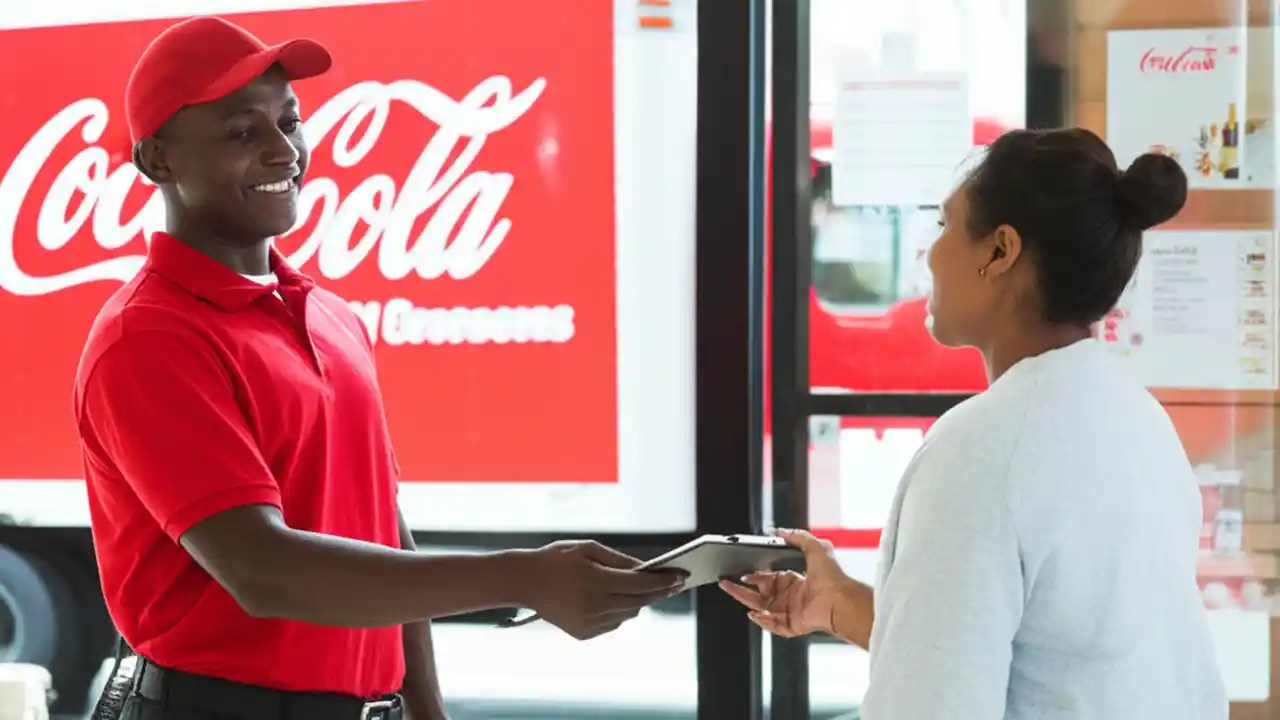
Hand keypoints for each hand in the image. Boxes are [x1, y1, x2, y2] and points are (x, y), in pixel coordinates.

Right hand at [522, 540, 684, 639]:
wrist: (524, 581)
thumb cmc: (556, 559)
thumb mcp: (588, 549)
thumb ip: (619, 560)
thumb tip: (646, 569)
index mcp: (596, 582)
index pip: (641, 584)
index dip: (664, 581)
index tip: (681, 577)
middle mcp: (595, 606)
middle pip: (639, 602)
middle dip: (658, 592)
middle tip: (674, 584)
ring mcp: (589, 623)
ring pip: (628, 615)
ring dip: (638, 602)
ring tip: (644, 589)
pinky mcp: (583, 633)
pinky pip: (612, 624)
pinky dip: (619, 612)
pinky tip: (615, 600)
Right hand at [719, 528, 849, 636]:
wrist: (840, 599)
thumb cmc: (832, 575)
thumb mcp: (815, 546)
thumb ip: (798, 536)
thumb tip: (781, 530)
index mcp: (794, 581)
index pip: (768, 579)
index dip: (755, 575)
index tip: (742, 571)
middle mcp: (790, 597)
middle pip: (759, 594)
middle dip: (740, 589)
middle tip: (726, 583)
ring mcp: (790, 612)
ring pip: (760, 609)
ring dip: (744, 601)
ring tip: (731, 591)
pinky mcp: (792, 625)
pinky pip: (772, 625)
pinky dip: (762, 621)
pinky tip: (754, 614)